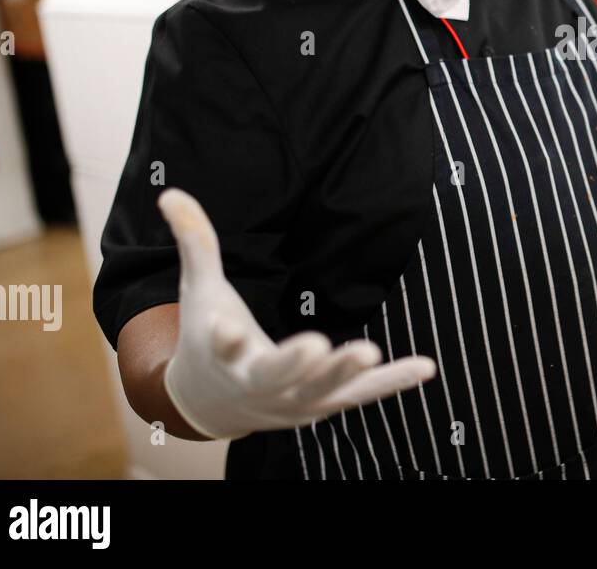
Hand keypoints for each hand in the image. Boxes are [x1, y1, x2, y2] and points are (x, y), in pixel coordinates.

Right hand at [157, 188, 435, 439]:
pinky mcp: (321, 405)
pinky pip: (360, 396)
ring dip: (347, 375)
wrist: (208, 405)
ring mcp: (291, 402)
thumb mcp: (199, 292)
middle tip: (317, 347)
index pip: (222, 347)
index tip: (228, 330)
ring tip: (370, 352)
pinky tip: (426, 367)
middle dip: (296, 365)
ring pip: (321, 391)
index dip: (226, 340)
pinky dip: (392, 382)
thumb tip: (170, 191)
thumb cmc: (207, 338)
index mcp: (223, 355)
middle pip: (277, 376)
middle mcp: (257, 385)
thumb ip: (195, 243)